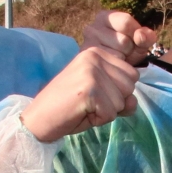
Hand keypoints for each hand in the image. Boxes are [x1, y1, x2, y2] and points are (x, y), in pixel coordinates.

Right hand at [22, 47, 139, 143]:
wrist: (38, 118)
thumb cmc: (68, 108)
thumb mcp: (99, 97)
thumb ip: (121, 97)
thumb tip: (133, 102)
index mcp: (97, 52)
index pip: (132, 74)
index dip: (117, 92)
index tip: (94, 95)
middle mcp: (95, 56)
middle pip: (130, 86)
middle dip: (114, 102)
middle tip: (89, 103)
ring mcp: (92, 71)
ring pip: (123, 101)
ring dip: (106, 112)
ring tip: (84, 107)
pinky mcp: (90, 89)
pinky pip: (111, 113)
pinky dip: (99, 120)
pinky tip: (81, 112)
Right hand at [83, 10, 157, 65]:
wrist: (112, 68)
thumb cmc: (127, 50)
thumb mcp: (140, 41)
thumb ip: (146, 36)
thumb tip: (140, 36)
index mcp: (104, 17)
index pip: (126, 22)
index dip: (136, 34)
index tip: (134, 40)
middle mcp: (91, 28)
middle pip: (123, 40)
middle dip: (129, 49)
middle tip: (123, 53)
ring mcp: (87, 45)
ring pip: (118, 55)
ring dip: (124, 60)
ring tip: (117, 59)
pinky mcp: (88, 62)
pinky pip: (111, 66)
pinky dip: (117, 69)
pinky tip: (112, 67)